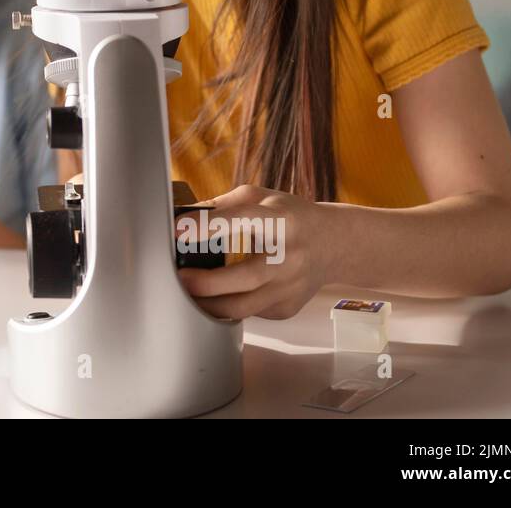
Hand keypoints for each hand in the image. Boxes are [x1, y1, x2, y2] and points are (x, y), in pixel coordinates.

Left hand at [176, 183, 330, 319]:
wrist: (333, 245)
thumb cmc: (290, 217)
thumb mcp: (258, 198)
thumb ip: (220, 206)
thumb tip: (181, 220)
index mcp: (280, 219)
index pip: (242, 220)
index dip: (208, 226)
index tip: (177, 232)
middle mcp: (290, 255)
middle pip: (246, 277)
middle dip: (206, 282)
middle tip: (179, 277)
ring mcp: (291, 286)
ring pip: (244, 307)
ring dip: (209, 304)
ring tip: (188, 293)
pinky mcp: (287, 308)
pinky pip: (249, 313)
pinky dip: (228, 306)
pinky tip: (218, 296)